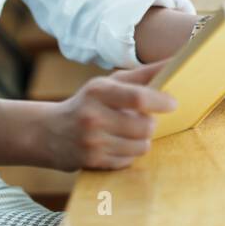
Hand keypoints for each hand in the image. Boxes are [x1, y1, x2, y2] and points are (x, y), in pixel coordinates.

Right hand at [42, 59, 177, 170]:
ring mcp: (92, 142)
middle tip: (144, 119)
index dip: (160, 101)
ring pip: (140, 146)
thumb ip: (142, 74)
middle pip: (144, 126)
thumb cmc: (88, 102)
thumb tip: (174, 62)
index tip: (173, 103)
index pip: (137, 98)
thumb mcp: (108, 83)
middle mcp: (93, 117)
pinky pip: (129, 161)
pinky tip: (118, 144)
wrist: (50, 132)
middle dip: (150, 123)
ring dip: (142, 139)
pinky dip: (129, 153)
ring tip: (131, 131)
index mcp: (98, 92)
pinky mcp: (92, 163)